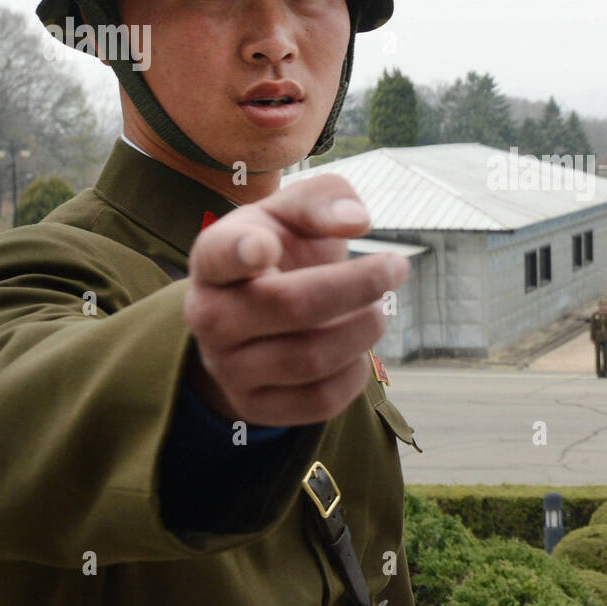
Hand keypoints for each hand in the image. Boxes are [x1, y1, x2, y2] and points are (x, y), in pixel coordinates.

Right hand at [182, 174, 408, 426]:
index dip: (242, 252)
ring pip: (310, 358)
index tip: (266, 247)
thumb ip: (323, 200)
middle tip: (396, 266)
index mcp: (215, 256)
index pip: (221, 254)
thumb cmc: (280, 251)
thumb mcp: (293, 213)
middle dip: (359, 284)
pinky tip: (359, 351)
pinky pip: (319, 401)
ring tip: (376, 311)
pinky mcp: (254, 406)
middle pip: (291, 306)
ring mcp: (228, 366)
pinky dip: (356, 375)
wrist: (254, 319)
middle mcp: (211, 314)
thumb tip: (356, 221)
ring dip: (363, 331)